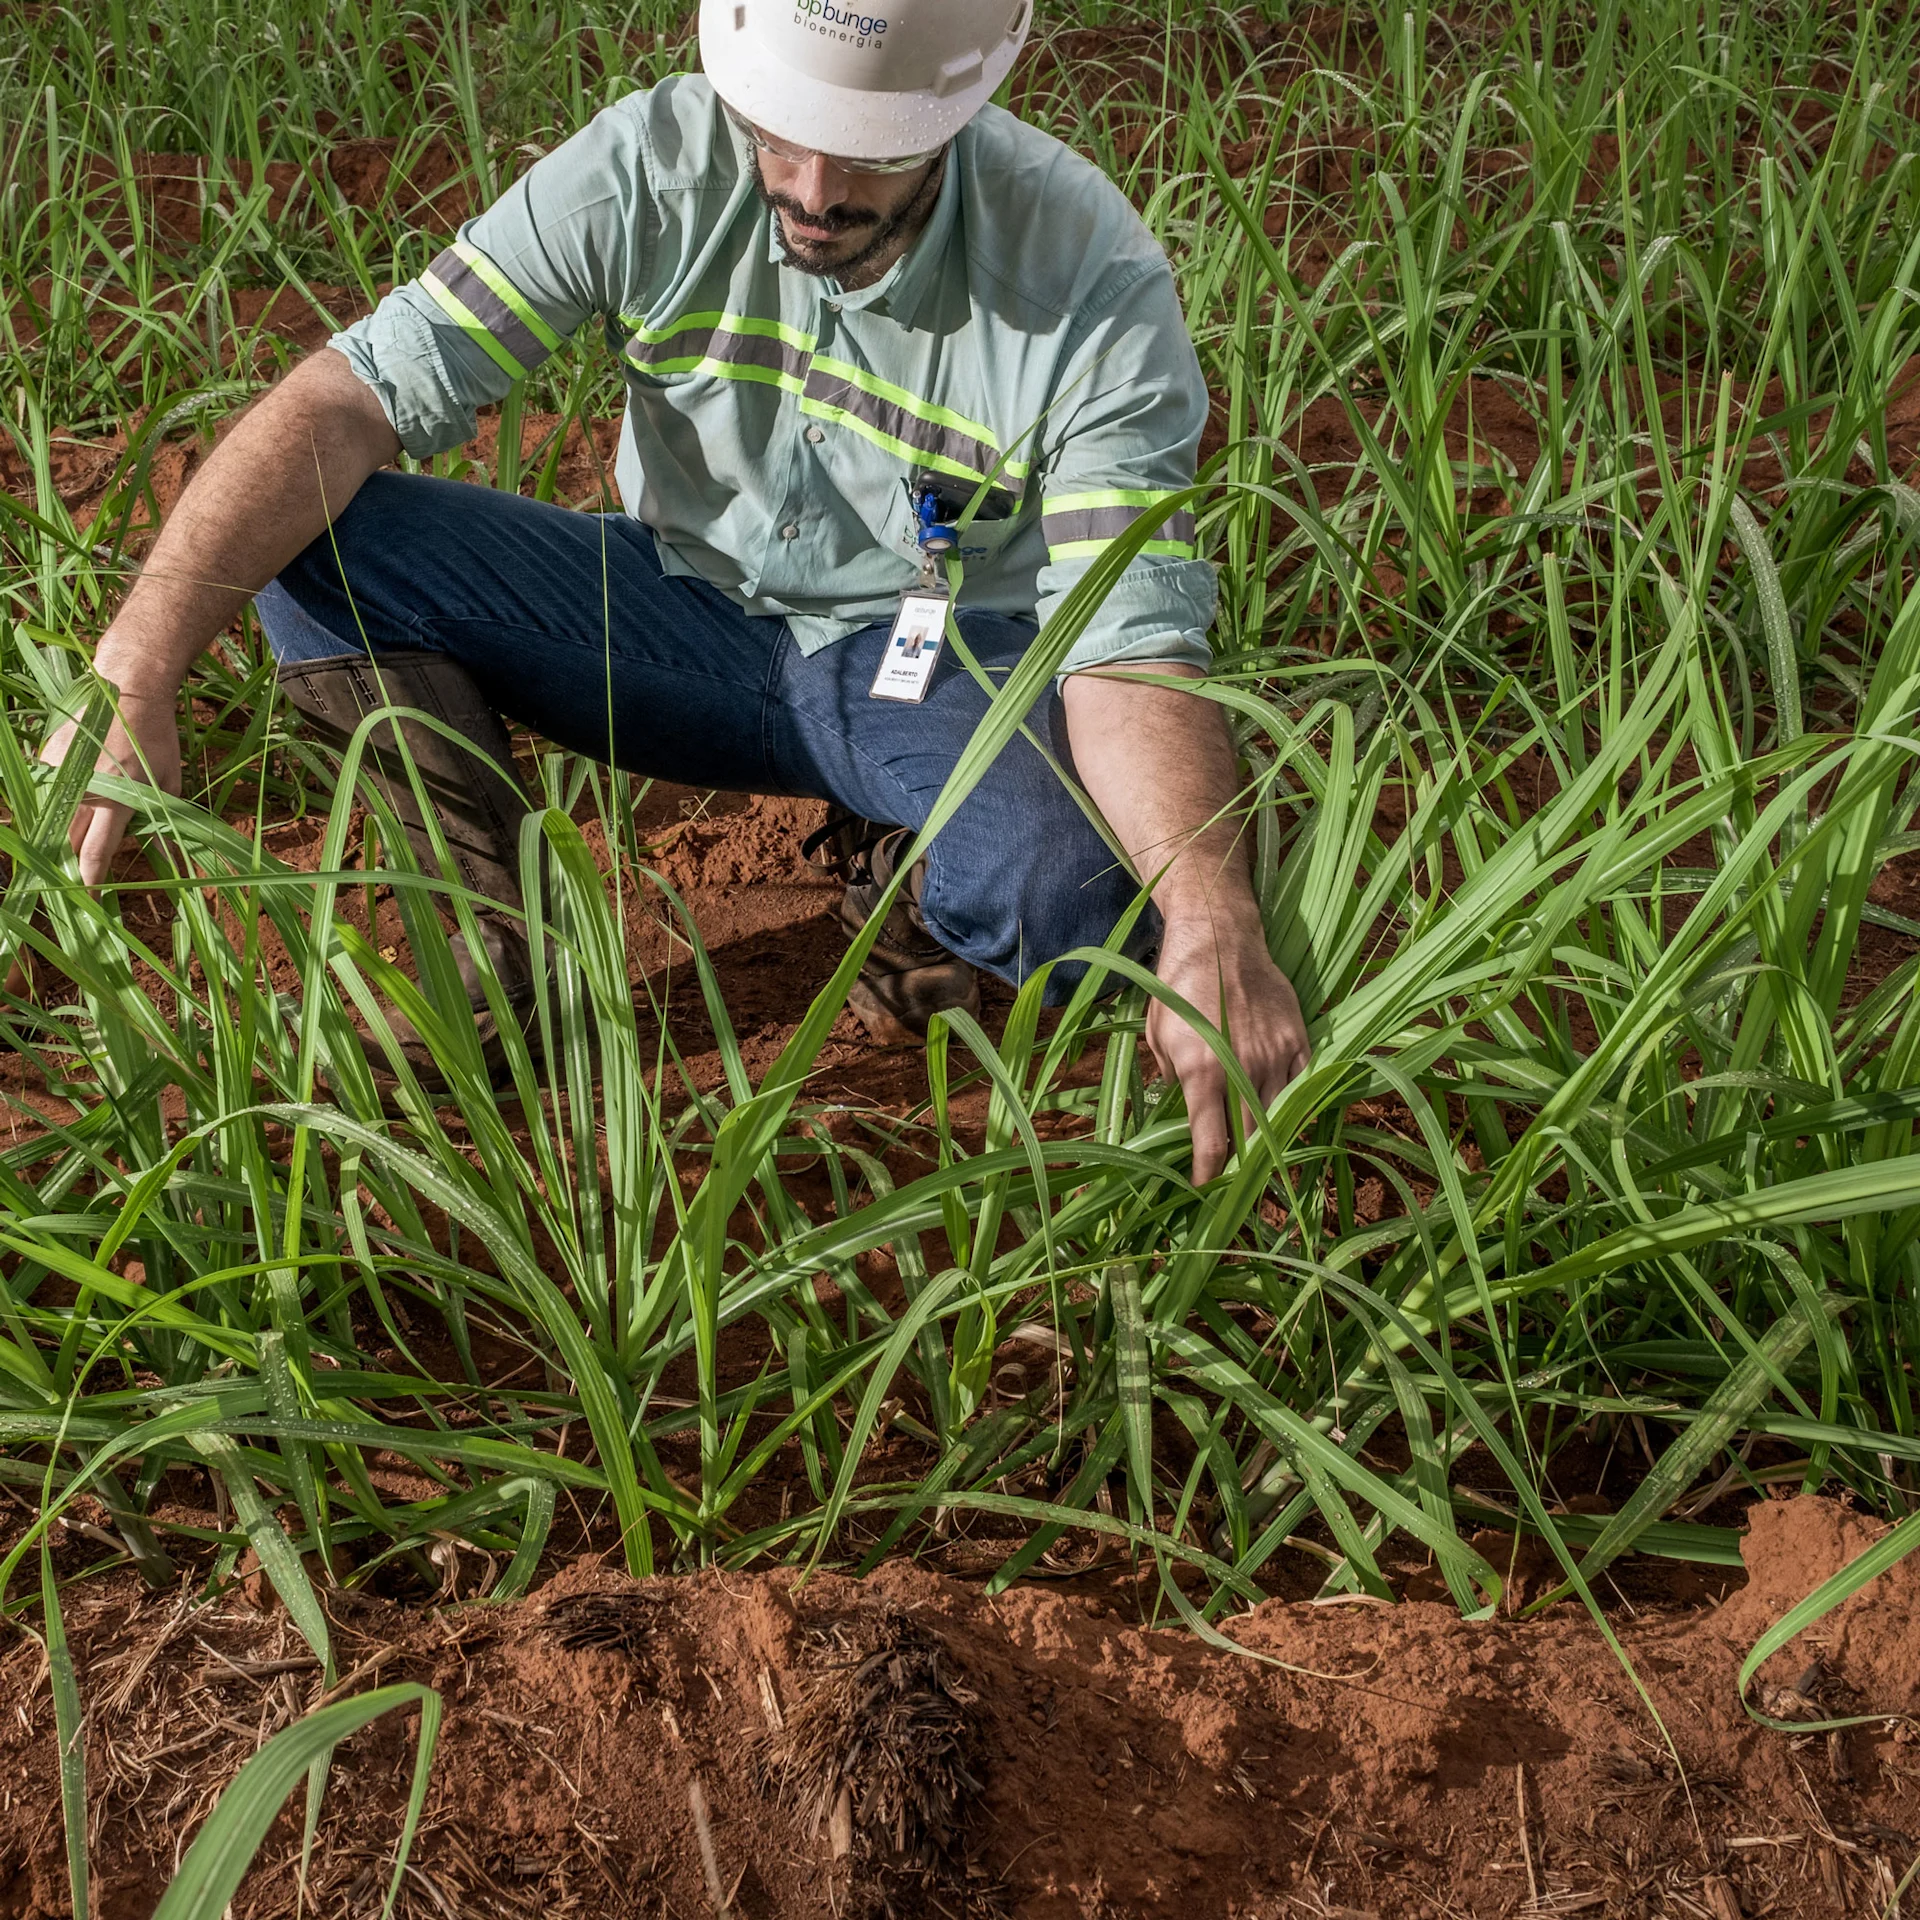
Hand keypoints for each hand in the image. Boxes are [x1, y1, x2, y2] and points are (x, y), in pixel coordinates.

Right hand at [38, 686, 182, 886]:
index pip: (97, 851)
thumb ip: (162, 822)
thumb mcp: (170, 781)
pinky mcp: (47, 761)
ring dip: (57, 842)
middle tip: (74, 887)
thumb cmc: (155, 738)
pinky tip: (59, 822)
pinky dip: (52, 812)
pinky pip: (47, 797)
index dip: (92, 879)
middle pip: (68, 842)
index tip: (91, 899)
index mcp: (117, 800)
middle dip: (70, 866)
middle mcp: (85, 791)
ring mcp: (61, 776)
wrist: (124, 690)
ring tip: (63, 861)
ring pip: (52, 822)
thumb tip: (166, 858)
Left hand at [1146, 908, 1310, 1184]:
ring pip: (1281, 1115)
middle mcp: (1244, 1068)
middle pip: (1251, 1138)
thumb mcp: (1159, 1034)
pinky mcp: (1298, 1038)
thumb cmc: (1178, 985)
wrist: (1219, 937)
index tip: (1204, 1189)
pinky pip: (1305, 1084)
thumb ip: (1172, 1076)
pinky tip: (1289, 1118)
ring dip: (1271, 1140)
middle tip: (1233, 1181)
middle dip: (1242, 1165)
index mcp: (1203, 1071)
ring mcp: (1276, 1053)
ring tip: (1262, 1157)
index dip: (1209, 1173)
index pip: (1212, 1143)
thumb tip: (1183, 1107)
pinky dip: (1298, 1106)